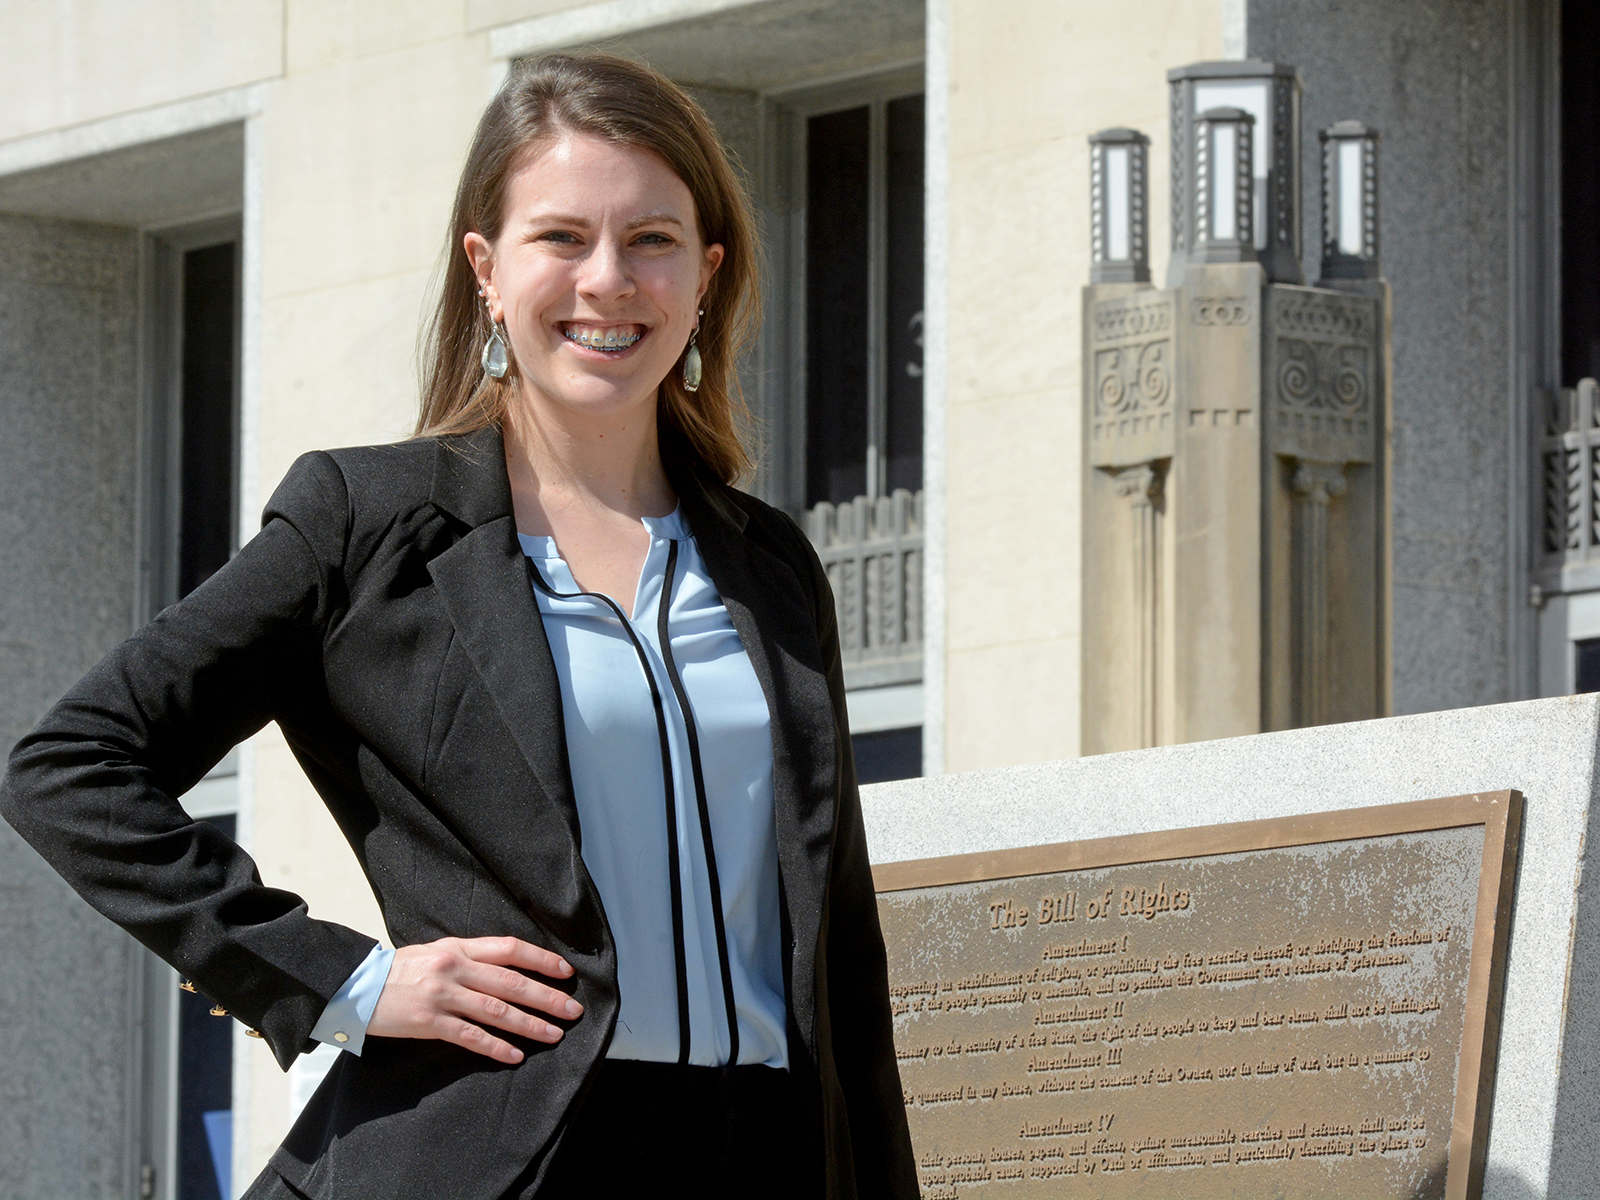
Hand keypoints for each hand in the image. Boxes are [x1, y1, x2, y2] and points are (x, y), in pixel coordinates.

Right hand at [367, 936, 582, 1063]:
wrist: (355, 986)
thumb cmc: (400, 970)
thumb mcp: (437, 951)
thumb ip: (470, 957)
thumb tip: (509, 968)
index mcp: (459, 947)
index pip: (510, 949)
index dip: (541, 960)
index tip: (566, 972)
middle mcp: (454, 968)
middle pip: (511, 982)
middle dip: (547, 997)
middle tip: (573, 1010)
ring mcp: (442, 995)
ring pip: (497, 1010)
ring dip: (530, 1024)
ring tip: (554, 1034)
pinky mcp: (428, 1022)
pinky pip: (470, 1036)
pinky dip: (495, 1047)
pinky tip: (515, 1055)